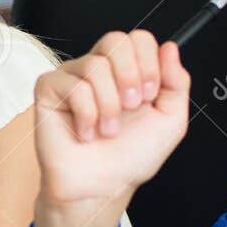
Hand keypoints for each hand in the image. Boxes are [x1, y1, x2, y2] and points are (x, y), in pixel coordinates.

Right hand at [32, 31, 189, 226]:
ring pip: (95, 66)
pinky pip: (73, 86)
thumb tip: (170, 48)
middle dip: (131, 76)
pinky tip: (86, 132)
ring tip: (108, 130)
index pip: (138, 39)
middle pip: (116, 40)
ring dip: (109, 106)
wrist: (102, 187)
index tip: (151, 94)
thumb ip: (177, 82)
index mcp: (128, 72)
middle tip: (132, 107)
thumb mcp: (170, 120)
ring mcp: (73, 78)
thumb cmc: (130, 158)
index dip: (149, 63)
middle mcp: (100, 71)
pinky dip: (86, 115)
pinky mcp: (49, 90)